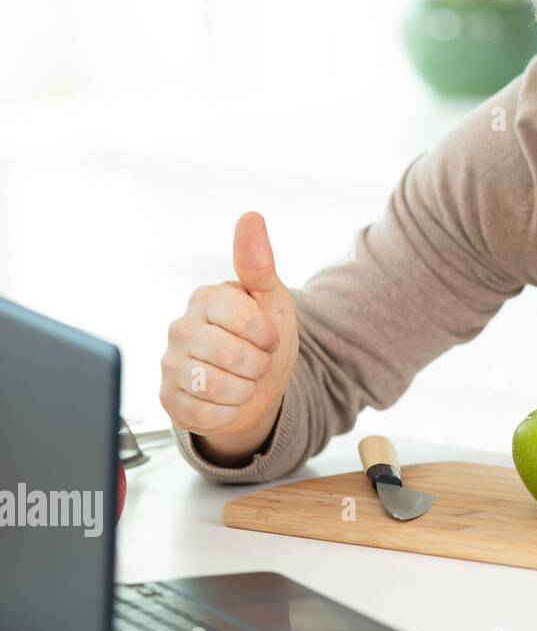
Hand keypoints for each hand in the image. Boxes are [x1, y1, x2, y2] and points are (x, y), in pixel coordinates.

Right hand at [159, 212, 298, 446]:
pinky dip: (228, 412)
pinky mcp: (168, 398)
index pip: (243, 318)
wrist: (257, 388)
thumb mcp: (272, 302)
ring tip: (242, 381)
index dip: (266, 335)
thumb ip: (259, 262)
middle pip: (232, 355)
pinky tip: (227, 401)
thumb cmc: (263, 341)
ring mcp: (170, 363)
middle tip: (256, 362)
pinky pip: (204, 413)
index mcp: (207, 298)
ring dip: (244, 390)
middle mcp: (181, 327)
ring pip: (217, 386)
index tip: (268, 337)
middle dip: (257, 365)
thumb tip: (250, 217)